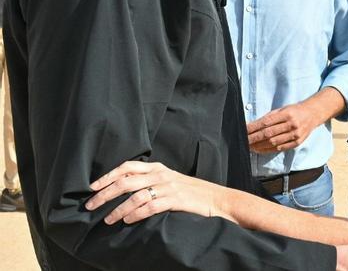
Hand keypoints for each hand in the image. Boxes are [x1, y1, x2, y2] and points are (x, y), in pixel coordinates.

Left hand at [86, 161, 223, 223]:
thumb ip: (151, 181)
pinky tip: (127, 220)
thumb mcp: (170, 181)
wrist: (219, 200)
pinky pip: (150, 206)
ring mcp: (169, 187)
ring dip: (117, 209)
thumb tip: (122, 190)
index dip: (107, 176)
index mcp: (159, 168)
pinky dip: (136, 214)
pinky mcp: (176, 200)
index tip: (92, 187)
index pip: (127, 166)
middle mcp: (162, 175)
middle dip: (105, 194)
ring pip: (135, 195)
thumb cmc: (192, 193)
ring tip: (107, 219)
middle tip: (90, 205)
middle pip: (126, 181)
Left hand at [248, 101, 323, 152]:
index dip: (253, 127)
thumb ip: (269, 117)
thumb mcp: (282, 109)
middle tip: (244, 140)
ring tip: (250, 146)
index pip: (266, 122)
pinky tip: (260, 149)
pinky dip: (268, 150)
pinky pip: (280, 148)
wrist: (313, 114)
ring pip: (273, 142)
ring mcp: (295, 134)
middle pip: (268, 134)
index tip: (244, 130)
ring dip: (259, 146)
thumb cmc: (295, 111)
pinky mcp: (297, 142)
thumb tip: (252, 125)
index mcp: (287, 114)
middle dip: (254, 138)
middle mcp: (292, 124)